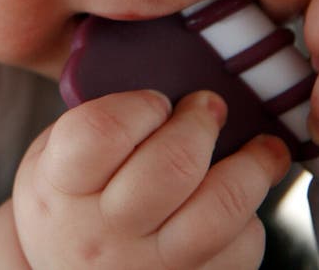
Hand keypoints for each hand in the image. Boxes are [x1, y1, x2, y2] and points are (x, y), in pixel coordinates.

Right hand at [12, 89, 289, 269]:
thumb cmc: (69, 197)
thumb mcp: (56, 153)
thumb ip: (98, 117)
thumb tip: (169, 69)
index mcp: (60, 184)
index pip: (102, 133)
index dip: (140, 106)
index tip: (156, 100)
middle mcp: (100, 233)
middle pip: (171, 168)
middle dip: (202, 123)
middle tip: (210, 106)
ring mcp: (147, 269)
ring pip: (218, 212)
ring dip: (252, 167)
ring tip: (262, 147)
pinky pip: (241, 247)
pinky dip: (250, 216)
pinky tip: (238, 201)